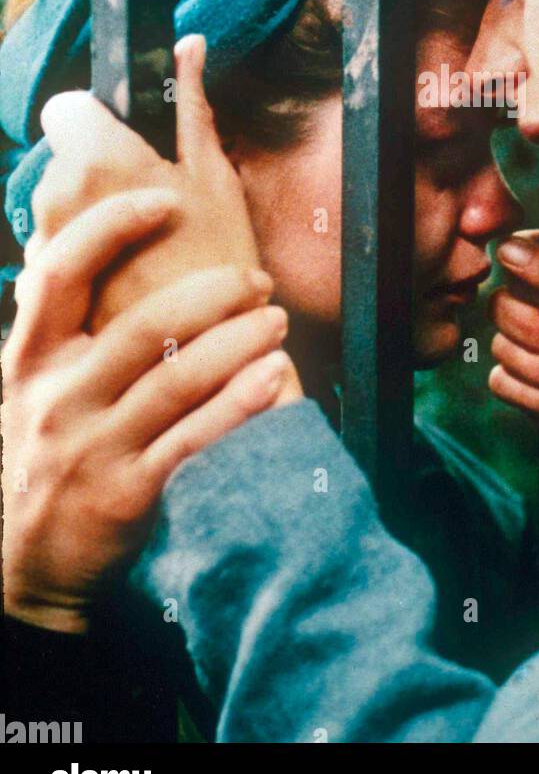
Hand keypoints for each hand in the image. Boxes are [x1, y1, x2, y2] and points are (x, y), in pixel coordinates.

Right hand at [1, 186, 292, 633]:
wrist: (26, 571)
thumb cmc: (45, 459)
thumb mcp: (30, 392)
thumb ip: (62, 333)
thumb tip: (106, 249)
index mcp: (28, 362)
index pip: (60, 273)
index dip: (111, 227)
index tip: (166, 201)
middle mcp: (55, 400)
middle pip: (143, 325)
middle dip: (212, 293)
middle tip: (257, 281)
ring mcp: (90, 450)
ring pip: (177, 379)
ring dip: (239, 342)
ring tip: (277, 321)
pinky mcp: (126, 496)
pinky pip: (193, 439)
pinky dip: (239, 404)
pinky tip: (274, 378)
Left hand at [31, 35, 260, 335]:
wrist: (200, 361)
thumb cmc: (218, 265)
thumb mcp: (216, 180)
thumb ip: (192, 108)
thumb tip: (189, 45)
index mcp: (96, 160)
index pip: (67, 106)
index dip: (100, 117)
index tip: (135, 140)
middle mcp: (56, 200)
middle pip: (64, 158)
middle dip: (102, 168)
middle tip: (159, 198)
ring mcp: (45, 249)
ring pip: (60, 208)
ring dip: (94, 216)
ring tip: (150, 246)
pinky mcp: (45, 293)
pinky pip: (58, 254)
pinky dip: (90, 257)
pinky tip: (133, 278)